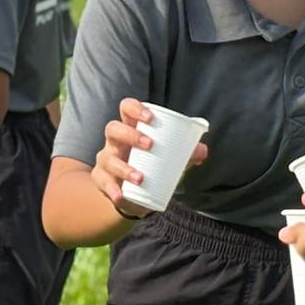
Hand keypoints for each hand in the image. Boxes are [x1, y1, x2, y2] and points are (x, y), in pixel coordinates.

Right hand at [90, 98, 208, 217]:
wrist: (132, 194)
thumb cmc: (150, 166)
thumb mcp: (168, 159)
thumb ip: (185, 154)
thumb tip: (203, 150)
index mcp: (131, 129)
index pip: (126, 109)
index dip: (135, 109)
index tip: (150, 118)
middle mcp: (114, 142)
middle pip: (113, 128)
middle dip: (130, 135)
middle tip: (150, 145)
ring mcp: (106, 160)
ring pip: (108, 158)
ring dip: (124, 167)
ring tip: (141, 178)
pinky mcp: (101, 179)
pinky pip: (103, 182)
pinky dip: (112, 189)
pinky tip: (121, 195)